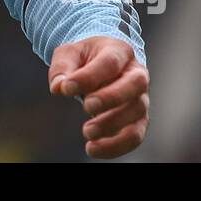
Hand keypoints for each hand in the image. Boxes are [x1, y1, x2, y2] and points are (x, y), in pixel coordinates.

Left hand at [48, 35, 148, 158]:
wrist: (99, 64)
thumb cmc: (85, 58)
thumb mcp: (69, 53)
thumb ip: (62, 68)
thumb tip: (59, 87)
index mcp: (119, 51)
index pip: (110, 62)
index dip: (89, 76)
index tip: (66, 88)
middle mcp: (136, 73)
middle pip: (135, 84)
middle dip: (111, 97)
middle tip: (86, 106)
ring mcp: (141, 97)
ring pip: (137, 112)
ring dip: (112, 125)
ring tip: (87, 131)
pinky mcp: (138, 119)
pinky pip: (135, 135)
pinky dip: (116, 146)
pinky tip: (93, 148)